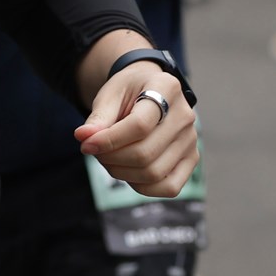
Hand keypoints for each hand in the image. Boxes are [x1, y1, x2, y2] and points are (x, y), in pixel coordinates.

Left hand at [74, 64, 197, 197]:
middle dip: (111, 158)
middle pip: (145, 153)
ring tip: (107, 158)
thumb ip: (98, 117)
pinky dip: (142, 187)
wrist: (149, 91)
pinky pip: (169, 187)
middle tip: (94, 151)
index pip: (139, 125)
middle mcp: (185, 115)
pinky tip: (126, 172)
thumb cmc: (128, 92)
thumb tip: (83, 137)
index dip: (109, 140)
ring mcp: (191, 139)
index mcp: (166, 88)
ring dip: (121, 172)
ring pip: (154, 173)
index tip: (85, 144)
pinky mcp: (191, 159)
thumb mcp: (110, 95)